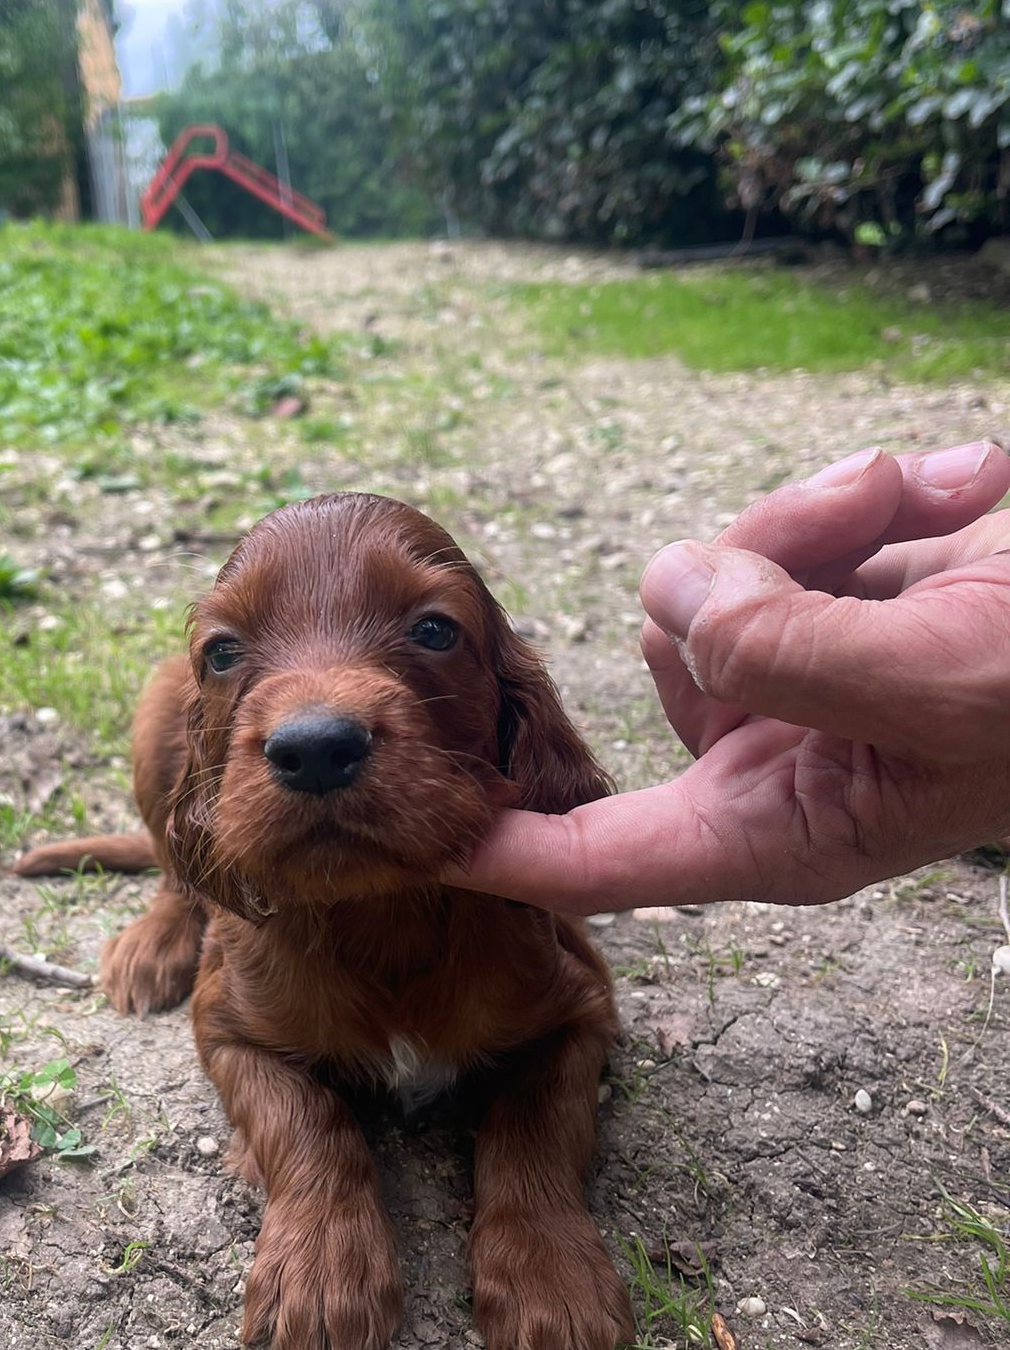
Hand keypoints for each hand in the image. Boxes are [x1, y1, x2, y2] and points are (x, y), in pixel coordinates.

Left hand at [453, 442, 1009, 911]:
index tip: (396, 832)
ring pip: (716, 567)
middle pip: (664, 643)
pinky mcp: (825, 607)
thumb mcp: (934, 683)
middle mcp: (772, 758)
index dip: (494, 847)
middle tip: (869, 519)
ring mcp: (795, 678)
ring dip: (819, 517)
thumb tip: (670, 594)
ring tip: (924, 502)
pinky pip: (783, 529)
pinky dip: (865, 498)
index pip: (596, 857)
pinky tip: (954, 492)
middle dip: (755, 566)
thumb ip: (788, 651)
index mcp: (778, 827)